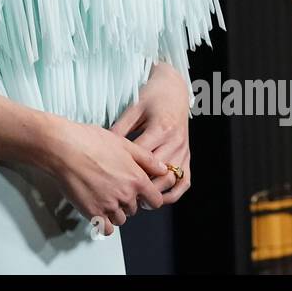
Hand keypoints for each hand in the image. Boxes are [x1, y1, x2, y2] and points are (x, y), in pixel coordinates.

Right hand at [38, 117, 172, 235]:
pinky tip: (98, 209)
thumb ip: (146, 159)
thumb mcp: (124, 143)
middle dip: (128, 200)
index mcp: (136, 179)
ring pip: (121, 219)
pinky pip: (106, 228)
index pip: (155, 200)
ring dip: (116, 211)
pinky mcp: (92, 212)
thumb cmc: (90, 141)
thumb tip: (163, 169)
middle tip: (114, 186)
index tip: (142, 195)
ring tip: (104, 196)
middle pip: (135, 208)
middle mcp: (125, 195)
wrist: (63, 148)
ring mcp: (108, 205)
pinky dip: (104, 222)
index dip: (150, 197)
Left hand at [109, 62, 191, 205]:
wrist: (175, 89)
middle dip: (140, 186)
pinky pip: (184, 181)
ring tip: (139, 201)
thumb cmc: (152, 96)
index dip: (128, 170)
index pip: (143, 156)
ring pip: (171, 180)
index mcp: (161, 128)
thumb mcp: (134, 109)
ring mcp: (184, 150)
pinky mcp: (188, 156)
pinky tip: (159, 198)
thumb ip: (120, 128)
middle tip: (123, 196)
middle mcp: (175, 141)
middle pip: (157, 172)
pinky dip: (174, 193)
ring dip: (156, 193)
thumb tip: (103, 148)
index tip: (112, 179)